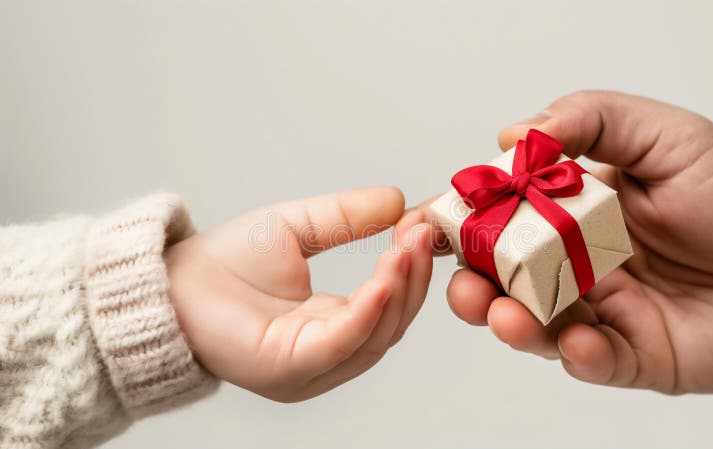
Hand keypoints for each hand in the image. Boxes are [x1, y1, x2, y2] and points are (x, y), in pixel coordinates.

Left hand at [165, 187, 431, 401]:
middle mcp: (325, 354)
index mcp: (329, 326)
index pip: (387, 305)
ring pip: (376, 337)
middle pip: (391, 325)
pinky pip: (345, 341)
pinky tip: (386, 274)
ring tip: (411, 244)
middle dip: (413, 277)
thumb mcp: (297, 229)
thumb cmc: (221, 265)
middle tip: (425, 233)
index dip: (410, 267)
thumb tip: (398, 201)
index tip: (425, 226)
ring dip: (401, 289)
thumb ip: (346, 218)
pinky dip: (371, 308)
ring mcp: (310, 368)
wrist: (167, 283)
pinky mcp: (290, 370)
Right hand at [445, 91, 712, 392]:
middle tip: (464, 283)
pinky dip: (581, 357)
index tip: (429, 223)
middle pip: (505, 281)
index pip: (501, 218)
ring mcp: (604, 314)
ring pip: (538, 327)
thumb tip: (513, 133)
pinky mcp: (635, 357)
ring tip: (506, 317)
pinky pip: (596, 363)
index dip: (462, 223)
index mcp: (573, 213)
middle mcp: (579, 265)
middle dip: (473, 285)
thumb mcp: (665, 134)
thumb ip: (589, 120)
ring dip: (513, 325)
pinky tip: (583, 343)